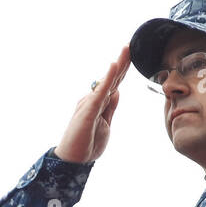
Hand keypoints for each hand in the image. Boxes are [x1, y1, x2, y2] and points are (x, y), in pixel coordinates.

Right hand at [54, 44, 128, 163]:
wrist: (74, 161)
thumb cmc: (87, 144)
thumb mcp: (105, 123)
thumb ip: (110, 107)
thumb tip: (117, 91)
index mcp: (99, 103)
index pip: (114, 84)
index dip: (122, 70)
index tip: (131, 56)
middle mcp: (93, 100)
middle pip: (111, 79)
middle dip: (122, 62)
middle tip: (130, 46)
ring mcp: (90, 103)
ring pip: (107, 81)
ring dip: (117, 65)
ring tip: (126, 50)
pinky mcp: (87, 110)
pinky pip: (99, 92)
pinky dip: (107, 79)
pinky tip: (113, 66)